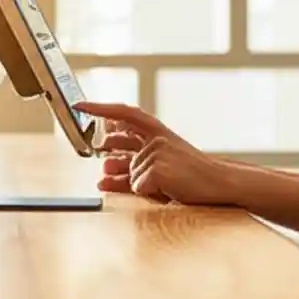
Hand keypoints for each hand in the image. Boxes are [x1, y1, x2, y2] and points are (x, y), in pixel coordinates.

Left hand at [73, 102, 231, 204]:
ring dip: (142, 185)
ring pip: (129, 175)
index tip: (80, 104)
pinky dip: (149, 193)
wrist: (218, 184)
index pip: (124, 113)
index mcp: (157, 132)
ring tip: (167, 183)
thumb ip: (129, 167)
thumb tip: (101, 172)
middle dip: (113, 160)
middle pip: (119, 151)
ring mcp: (157, 151)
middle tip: (111, 161)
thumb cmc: (189, 177)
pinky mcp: (159, 167)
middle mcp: (156, 137)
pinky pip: (138, 187)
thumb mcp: (157, 168)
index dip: (100, 108)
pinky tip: (169, 188)